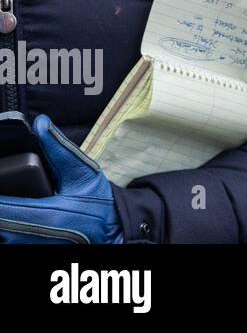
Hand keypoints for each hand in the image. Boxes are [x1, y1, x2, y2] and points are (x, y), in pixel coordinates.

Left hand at [0, 115, 122, 243]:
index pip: (6, 210)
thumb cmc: (97, 200)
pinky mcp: (34, 248)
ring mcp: (34, 245)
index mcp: (48, 216)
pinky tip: (14, 214)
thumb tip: (40, 123)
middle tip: (7, 191)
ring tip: (10, 199)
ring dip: (6, 216)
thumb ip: (59, 147)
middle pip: (2, 224)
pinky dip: (10, 225)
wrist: (111, 227)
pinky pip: (12, 238)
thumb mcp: (82, 170)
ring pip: (6, 233)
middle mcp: (37, 236)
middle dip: (3, 205)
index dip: (0, 199)